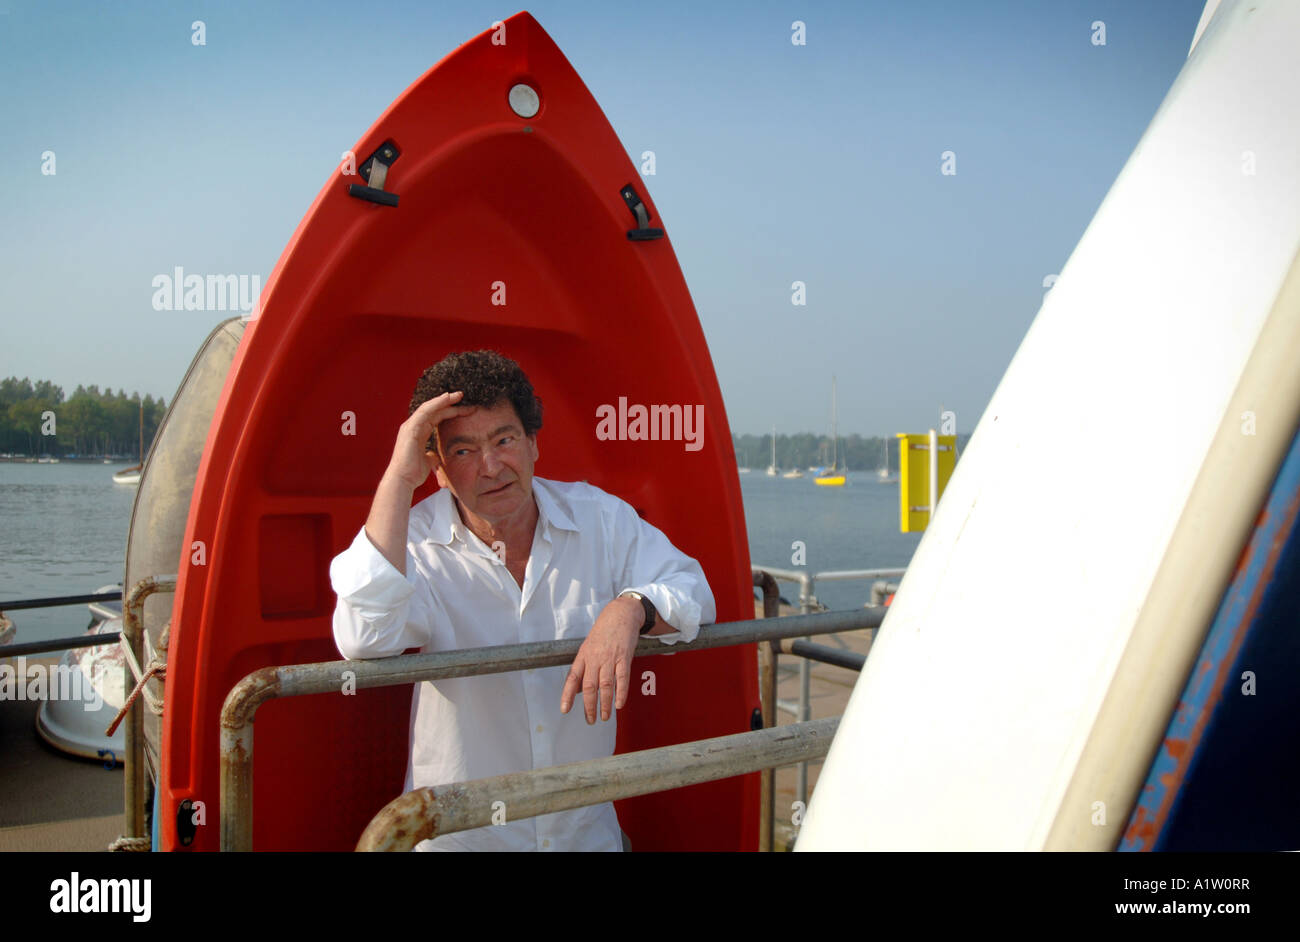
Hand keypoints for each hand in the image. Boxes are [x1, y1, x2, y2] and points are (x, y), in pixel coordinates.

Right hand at [385, 391, 471, 488]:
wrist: (403, 480)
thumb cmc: (414, 473)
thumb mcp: (428, 461)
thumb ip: (433, 456)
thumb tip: (437, 457)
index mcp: (419, 433)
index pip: (436, 417)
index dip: (450, 412)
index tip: (465, 409)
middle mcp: (413, 427)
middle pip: (433, 410)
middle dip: (448, 403)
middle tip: (462, 396)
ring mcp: (411, 426)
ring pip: (429, 407)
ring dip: (444, 400)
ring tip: (457, 395)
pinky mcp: (410, 428)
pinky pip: (425, 411)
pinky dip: (436, 404)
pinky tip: (446, 398)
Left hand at [559, 596, 643, 723]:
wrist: (620, 615)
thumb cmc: (603, 633)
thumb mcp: (588, 648)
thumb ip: (583, 668)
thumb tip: (577, 689)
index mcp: (583, 656)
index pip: (572, 678)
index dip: (568, 695)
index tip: (565, 710)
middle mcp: (595, 658)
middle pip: (589, 686)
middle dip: (589, 706)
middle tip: (590, 720)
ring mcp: (610, 658)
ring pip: (605, 685)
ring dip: (605, 704)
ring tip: (605, 717)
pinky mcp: (624, 657)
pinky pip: (622, 678)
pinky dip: (621, 693)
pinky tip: (619, 704)